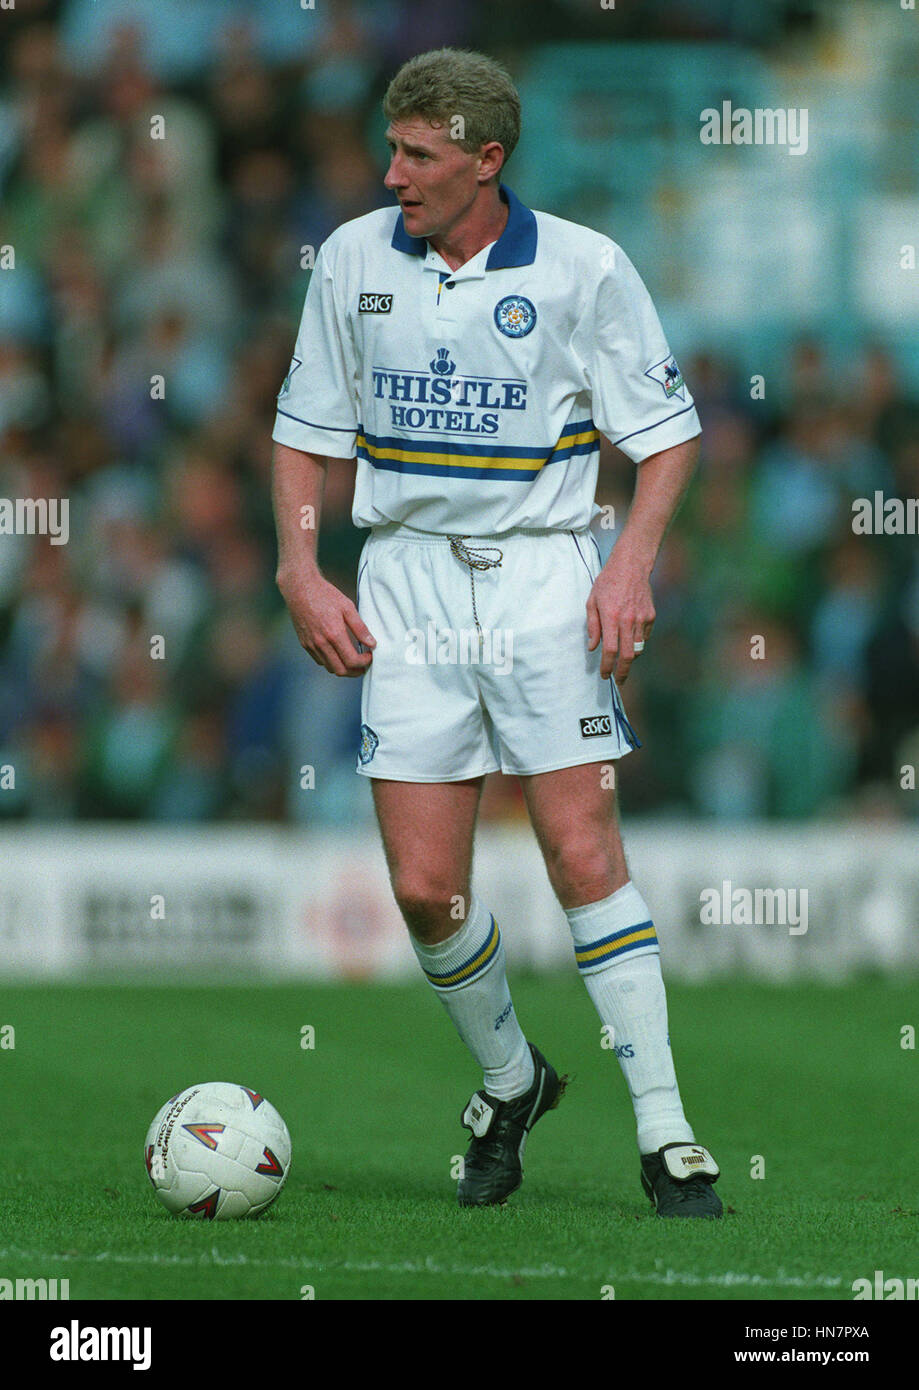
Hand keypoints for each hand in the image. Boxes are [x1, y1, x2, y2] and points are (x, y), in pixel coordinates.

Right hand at [278, 567, 375, 676]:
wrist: (299, 588)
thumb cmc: (325, 595)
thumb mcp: (347, 607)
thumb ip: (360, 628)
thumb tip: (372, 643)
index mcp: (334, 634)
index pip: (352, 660)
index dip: (364, 662)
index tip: (370, 656)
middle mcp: (321, 643)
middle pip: (341, 670)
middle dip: (355, 671)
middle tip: (363, 665)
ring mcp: (311, 645)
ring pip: (329, 668)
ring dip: (343, 668)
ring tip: (352, 661)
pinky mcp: (304, 644)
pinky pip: (319, 661)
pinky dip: (331, 662)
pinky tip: (338, 654)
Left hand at [586, 551, 654, 683]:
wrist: (631, 566)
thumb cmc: (608, 582)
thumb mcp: (592, 601)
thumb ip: (593, 626)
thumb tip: (593, 647)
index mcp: (611, 616)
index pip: (610, 649)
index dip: (607, 666)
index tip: (605, 675)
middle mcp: (628, 620)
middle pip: (628, 655)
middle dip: (623, 672)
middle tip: (618, 680)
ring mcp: (642, 618)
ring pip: (638, 648)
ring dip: (629, 658)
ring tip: (622, 661)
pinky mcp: (651, 616)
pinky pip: (644, 637)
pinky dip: (637, 643)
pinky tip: (629, 639)